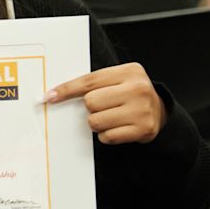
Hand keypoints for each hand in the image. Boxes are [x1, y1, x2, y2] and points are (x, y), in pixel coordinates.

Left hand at [44, 63, 164, 143]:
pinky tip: (118, 127)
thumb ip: (90, 84)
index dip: (66, 90)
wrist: (160, 109)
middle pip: (91, 102)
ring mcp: (142, 110)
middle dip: (91, 108)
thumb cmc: (129, 93)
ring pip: (96, 121)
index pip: (89, 81)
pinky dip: (107, 135)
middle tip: (104, 106)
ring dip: (98, 122)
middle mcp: (138, 89)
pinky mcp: (144, 129)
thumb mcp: (115, 80)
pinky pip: (107, 136)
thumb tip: (53, 94)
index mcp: (129, 72)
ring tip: (111, 117)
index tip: (50, 96)